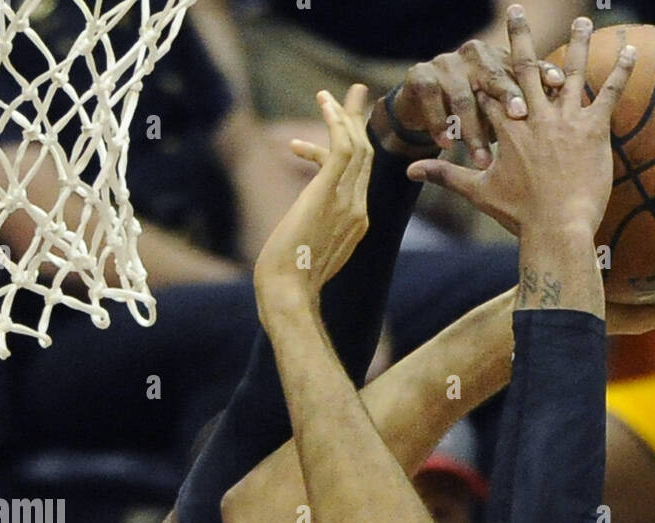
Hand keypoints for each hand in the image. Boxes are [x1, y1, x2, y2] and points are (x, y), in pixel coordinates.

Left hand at [253, 85, 372, 316]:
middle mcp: (359, 211)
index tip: (339, 130)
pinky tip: (325, 103)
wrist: (288, 295)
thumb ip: (315, 237)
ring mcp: (348, 202)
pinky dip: (335, 122)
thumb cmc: (289, 285)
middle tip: (353, 95)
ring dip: (343, 116)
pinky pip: (342, 148)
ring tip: (327, 95)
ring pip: (357, 147)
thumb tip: (302, 233)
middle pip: (366, 156)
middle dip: (358, 123)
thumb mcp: (308, 257)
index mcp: (357, 225)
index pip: (361, 177)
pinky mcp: (329, 194)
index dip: (354, 148)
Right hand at [408, 12, 634, 237]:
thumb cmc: (518, 215)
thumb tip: (411, 173)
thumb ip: (446, 176)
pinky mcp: (593, 129)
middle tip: (517, 10)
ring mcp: (565, 120)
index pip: (494, 91)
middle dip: (520, 37)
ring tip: (583, 20)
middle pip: (525, 67)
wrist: (555, 230)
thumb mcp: (479, 191)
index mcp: (507, 128)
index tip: (486, 54)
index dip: (490, 73)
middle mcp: (535, 116)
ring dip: (578, 44)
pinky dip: (621, 71)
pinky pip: (609, 92)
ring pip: (571, 72)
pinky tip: (631, 49)